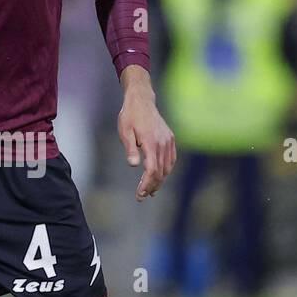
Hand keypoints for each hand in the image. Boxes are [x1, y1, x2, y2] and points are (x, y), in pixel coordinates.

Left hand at [117, 65, 176, 200]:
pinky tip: (159, 177)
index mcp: (151, 142)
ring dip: (160, 180)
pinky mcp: (170, 138)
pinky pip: (171, 159)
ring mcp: (168, 141)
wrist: (141, 100)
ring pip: (167, 167)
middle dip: (152, 186)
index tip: (140, 194)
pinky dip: (166, 170)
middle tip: (142, 196)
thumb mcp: (125, 131)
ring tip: (150, 191)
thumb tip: (134, 165)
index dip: (147, 184)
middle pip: (161, 171)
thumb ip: (130, 149)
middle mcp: (163, 142)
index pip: (152, 169)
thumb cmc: (130, 116)